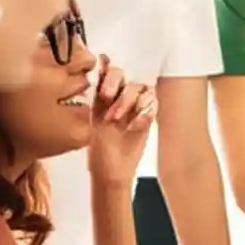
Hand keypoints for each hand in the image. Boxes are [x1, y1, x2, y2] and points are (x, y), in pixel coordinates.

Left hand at [87, 54, 156, 183]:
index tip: (101, 84)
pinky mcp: (148, 117)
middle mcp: (120, 98)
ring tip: (118, 120)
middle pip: (125, 76)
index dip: (107, 73)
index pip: (109, 72)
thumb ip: (95, 97)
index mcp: (104, 97)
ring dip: (128, 101)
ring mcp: (136, 107)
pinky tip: (133, 126)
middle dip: (116, 83)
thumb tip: (92, 74)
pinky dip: (144, 112)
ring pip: (140, 88)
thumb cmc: (97, 150)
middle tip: (107, 97)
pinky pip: (153, 104)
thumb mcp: (91, 122)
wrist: (111, 172)